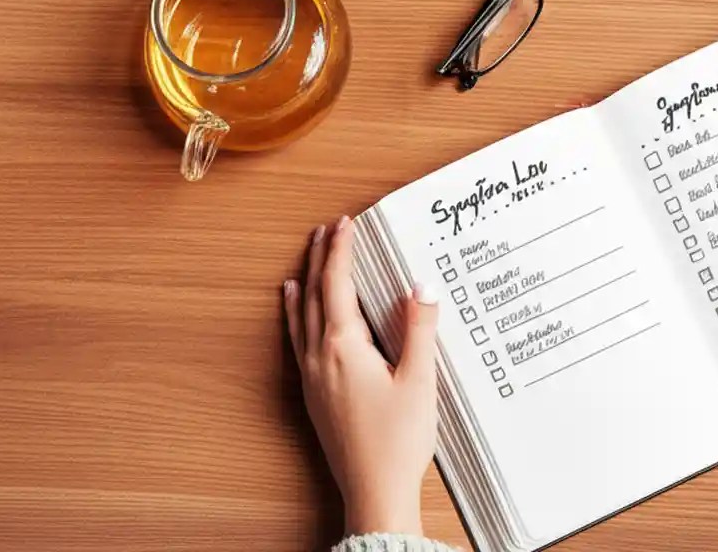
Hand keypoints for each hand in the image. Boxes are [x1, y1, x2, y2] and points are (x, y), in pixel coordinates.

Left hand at [283, 216, 439, 535]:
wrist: (374, 492)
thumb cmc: (398, 443)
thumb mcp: (419, 381)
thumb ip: (419, 330)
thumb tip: (422, 286)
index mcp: (345, 348)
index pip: (338, 285)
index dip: (342, 251)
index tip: (346, 223)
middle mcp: (321, 358)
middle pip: (316, 295)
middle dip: (322, 259)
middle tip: (328, 229)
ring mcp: (314, 378)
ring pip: (302, 317)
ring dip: (307, 283)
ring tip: (307, 260)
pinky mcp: (316, 395)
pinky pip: (298, 341)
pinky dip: (296, 316)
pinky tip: (295, 311)